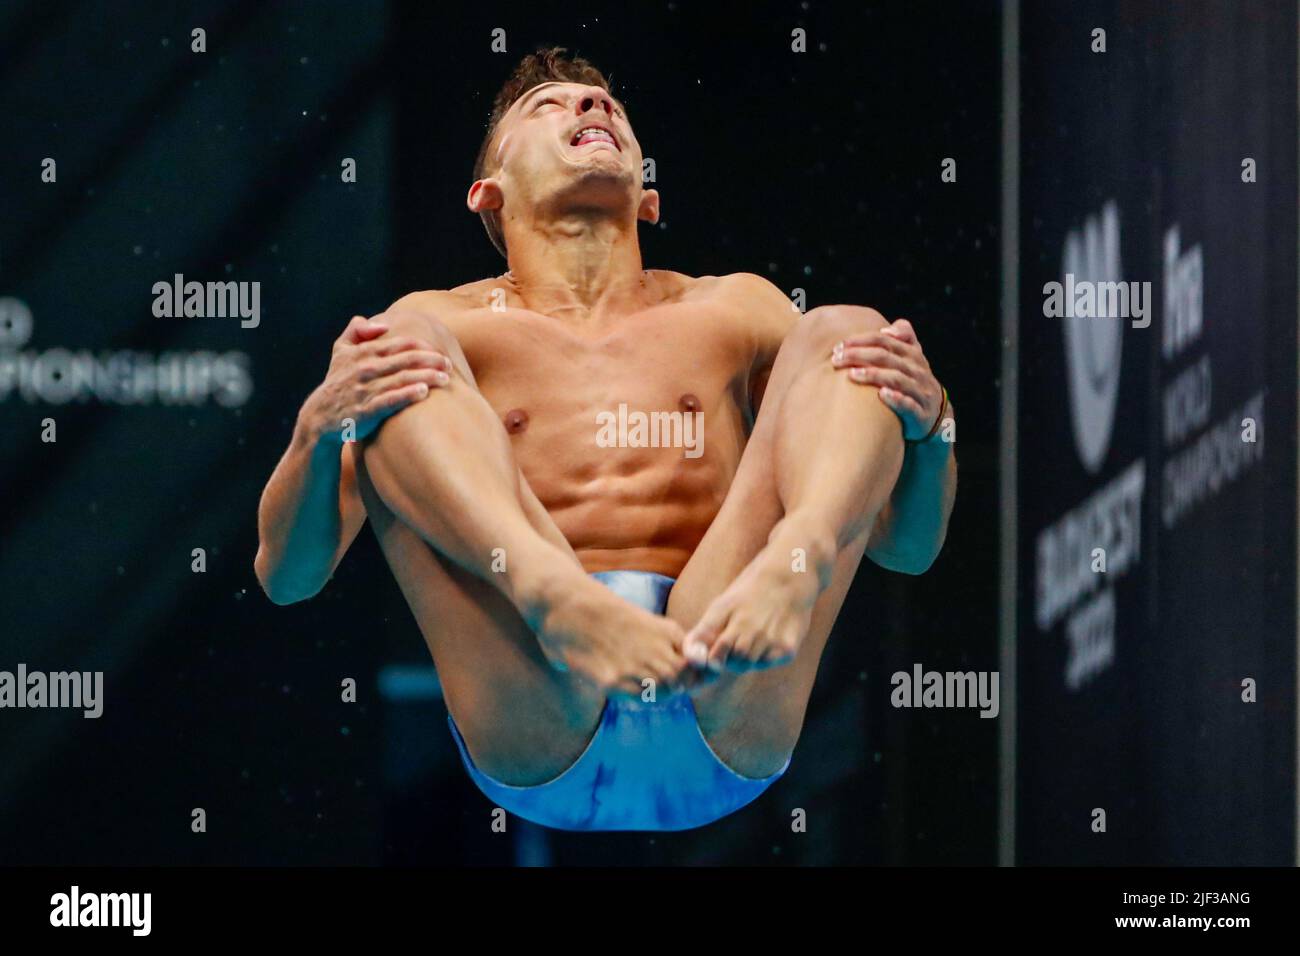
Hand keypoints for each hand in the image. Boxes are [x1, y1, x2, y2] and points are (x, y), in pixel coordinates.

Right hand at [301, 314, 451, 444]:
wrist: (320, 417)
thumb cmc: (338, 382)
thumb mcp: (340, 351)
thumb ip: (356, 330)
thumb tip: (382, 324)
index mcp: (362, 352)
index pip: (399, 343)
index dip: (422, 345)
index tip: (438, 350)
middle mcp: (365, 369)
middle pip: (406, 359)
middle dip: (431, 360)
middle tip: (448, 364)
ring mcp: (365, 390)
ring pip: (402, 379)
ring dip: (426, 377)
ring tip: (445, 378)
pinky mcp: (367, 411)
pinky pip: (390, 400)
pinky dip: (407, 394)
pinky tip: (424, 392)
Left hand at [831, 318, 943, 439]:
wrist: (936, 414)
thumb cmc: (913, 381)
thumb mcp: (912, 357)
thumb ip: (903, 337)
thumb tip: (886, 329)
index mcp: (912, 354)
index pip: (884, 341)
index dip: (861, 341)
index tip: (838, 346)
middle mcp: (917, 370)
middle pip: (886, 357)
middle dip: (860, 356)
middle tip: (836, 359)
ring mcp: (920, 391)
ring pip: (897, 379)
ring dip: (874, 375)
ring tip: (852, 374)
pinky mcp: (921, 413)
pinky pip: (910, 404)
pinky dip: (896, 399)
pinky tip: (881, 395)